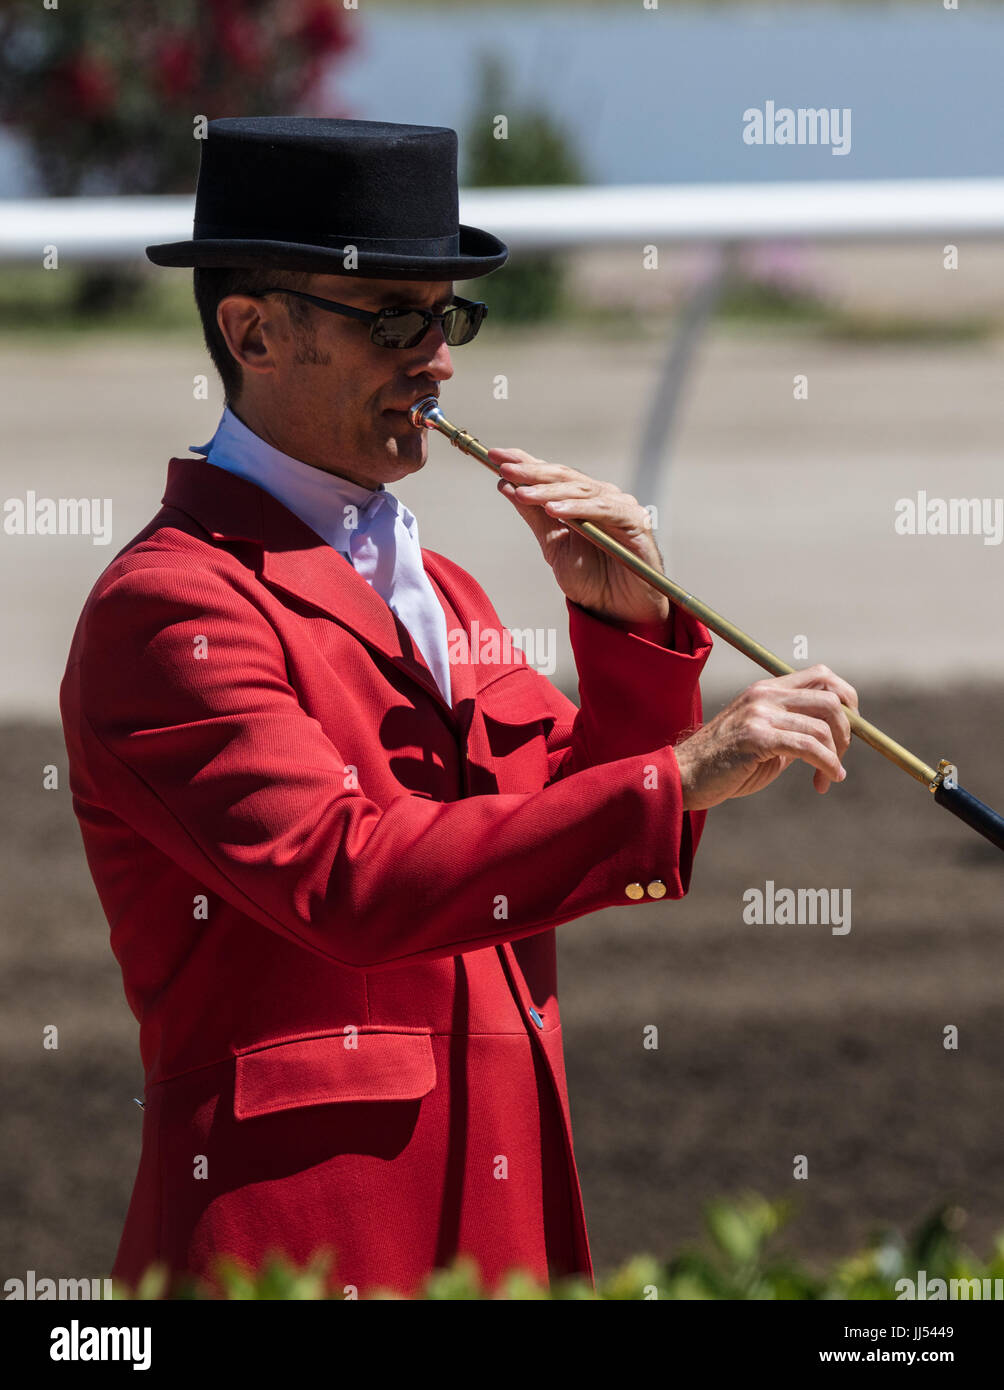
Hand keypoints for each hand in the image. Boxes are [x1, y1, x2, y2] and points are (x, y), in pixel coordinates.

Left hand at [489, 448, 669, 625]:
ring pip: (580, 490)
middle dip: (532, 472)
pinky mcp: (635, 521)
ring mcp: (619, 506)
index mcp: (582, 499)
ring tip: (521, 493)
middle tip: (504, 467)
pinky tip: (553, 510)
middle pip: (564, 477)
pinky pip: (603, 510)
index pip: (550, 474)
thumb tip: (505, 484)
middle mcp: (601, 496)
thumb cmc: (591, 579)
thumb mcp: (553, 545)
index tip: (494, 454)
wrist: (619, 610)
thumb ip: (534, 516)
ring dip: (548, 491)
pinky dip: (577, 508)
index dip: (524, 462)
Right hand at [674, 665, 858, 809]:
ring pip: (822, 726)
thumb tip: (836, 736)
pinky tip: (825, 780)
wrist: (685, 776)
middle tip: (840, 759)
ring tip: (828, 778)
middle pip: (831, 699)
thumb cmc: (725, 764)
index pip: (823, 676)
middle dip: (848, 732)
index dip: (847, 700)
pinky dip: (826, 764)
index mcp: (767, 689)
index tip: (849, 731)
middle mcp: (765, 694)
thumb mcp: (764, 738)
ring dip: (835, 756)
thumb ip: (794, 729)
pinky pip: (807, 746)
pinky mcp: (756, 737)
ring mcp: (760, 713)